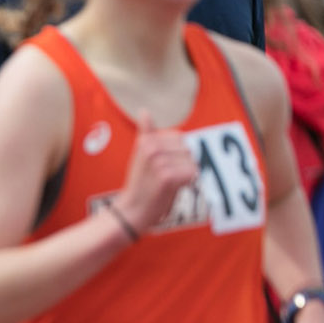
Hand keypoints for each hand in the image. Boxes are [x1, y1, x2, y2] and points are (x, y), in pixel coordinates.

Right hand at [114, 111, 197, 231]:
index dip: (176, 155)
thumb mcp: (141, 154)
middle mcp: (151, 147)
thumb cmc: (140, 184)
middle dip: (182, 165)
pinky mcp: (167, 176)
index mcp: (146, 140)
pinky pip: (192, 174)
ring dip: (184, 176)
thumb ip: (147, 132)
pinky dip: (186, 184)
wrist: (131, 211)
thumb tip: (144, 111)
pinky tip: (170, 189)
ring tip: (166, 184)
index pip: (180, 139)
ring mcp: (159, 162)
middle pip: (188, 150)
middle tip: (163, 178)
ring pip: (192, 163)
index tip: (160, 167)